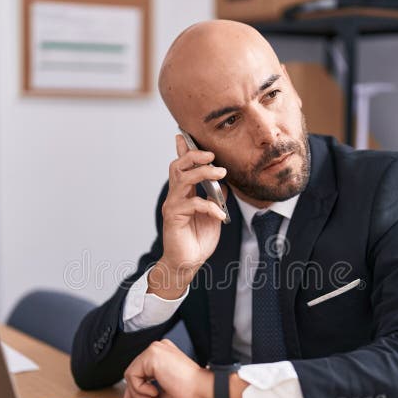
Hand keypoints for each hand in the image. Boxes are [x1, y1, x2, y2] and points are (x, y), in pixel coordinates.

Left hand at [121, 339, 212, 397]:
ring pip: (130, 375)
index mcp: (163, 357)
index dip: (137, 391)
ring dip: (139, 394)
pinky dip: (140, 390)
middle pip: (133, 373)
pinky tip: (155, 392)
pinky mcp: (152, 354)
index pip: (139, 372)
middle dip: (137, 394)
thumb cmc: (191, 394)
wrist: (203, 391)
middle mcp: (159, 350)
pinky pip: (132, 375)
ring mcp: (155, 350)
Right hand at [150, 135, 227, 298]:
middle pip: (177, 166)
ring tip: (220, 174)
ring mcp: (173, 205)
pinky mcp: (173, 217)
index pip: (181, 166)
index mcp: (184, 192)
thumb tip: (224, 180)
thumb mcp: (213, 213)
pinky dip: (209, 206)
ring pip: (182, 179)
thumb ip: (216, 196)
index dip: (183, 150)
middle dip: (193, 156)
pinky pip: (192, 203)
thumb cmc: (198, 239)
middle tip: (212, 156)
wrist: (188, 262)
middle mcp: (175, 195)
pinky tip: (220, 214)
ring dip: (203, 173)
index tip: (184, 135)